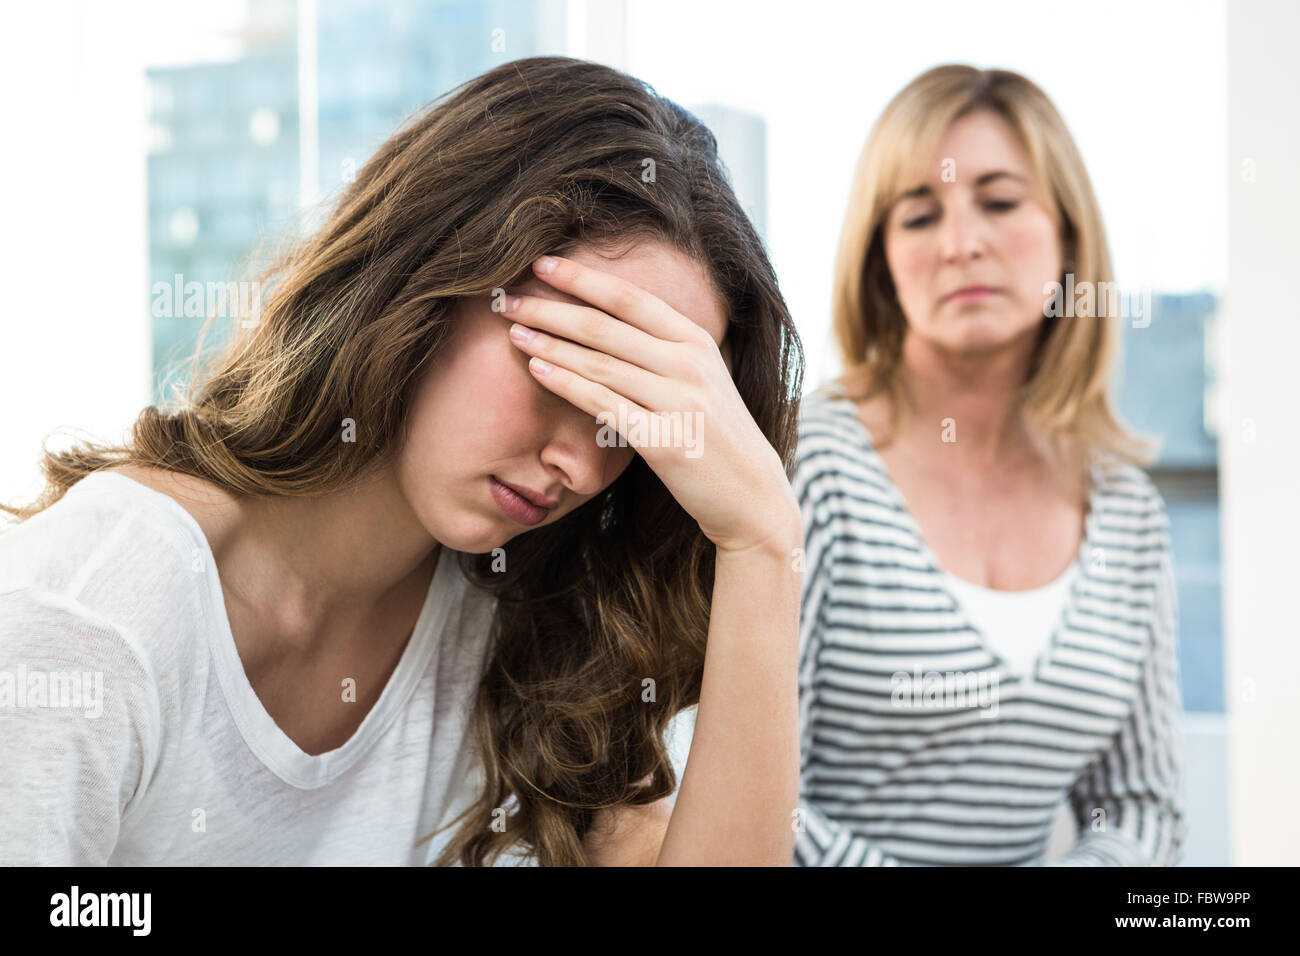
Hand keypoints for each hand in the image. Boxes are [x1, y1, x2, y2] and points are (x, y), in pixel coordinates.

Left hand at [500, 254, 799, 554]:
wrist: (752, 496)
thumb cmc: (715, 437)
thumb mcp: (699, 380)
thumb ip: (661, 350)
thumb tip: (607, 320)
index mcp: (696, 341)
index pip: (630, 298)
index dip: (583, 278)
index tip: (542, 263)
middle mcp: (689, 365)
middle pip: (606, 326)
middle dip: (551, 308)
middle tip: (507, 298)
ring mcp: (679, 402)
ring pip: (600, 363)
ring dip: (551, 343)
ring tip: (513, 330)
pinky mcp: (664, 443)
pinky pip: (605, 405)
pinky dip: (568, 384)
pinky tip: (538, 369)